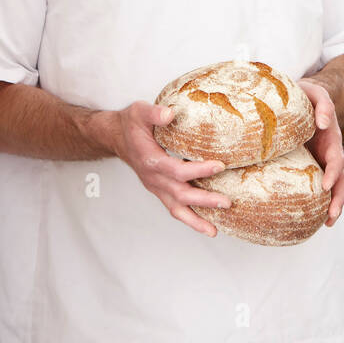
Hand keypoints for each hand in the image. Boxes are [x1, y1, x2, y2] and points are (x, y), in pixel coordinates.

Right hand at [96, 102, 231, 236]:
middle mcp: (153, 178)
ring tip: (213, 231)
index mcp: (151, 160)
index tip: (219, 165)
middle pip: (180, 194)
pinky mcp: (159, 190)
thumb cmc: (131, 124)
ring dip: (195, 220)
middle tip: (226, 202)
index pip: (177, 171)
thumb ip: (154, 113)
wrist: (116, 137)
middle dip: (204, 200)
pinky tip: (204, 225)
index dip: (198, 170)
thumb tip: (170, 114)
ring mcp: (156, 187)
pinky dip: (188, 218)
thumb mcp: (140, 111)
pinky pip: (173, 208)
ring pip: (175, 208)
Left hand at [296, 78, 343, 226]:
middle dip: (338, 196)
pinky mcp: (313, 165)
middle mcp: (331, 151)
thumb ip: (322, 103)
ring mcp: (324, 159)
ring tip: (327, 222)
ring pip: (335, 185)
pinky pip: (321, 185)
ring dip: (334, 204)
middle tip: (331, 214)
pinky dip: (322, 202)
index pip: (336, 158)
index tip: (325, 185)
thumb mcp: (314, 93)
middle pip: (341, 178)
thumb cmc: (306, 95)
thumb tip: (323, 122)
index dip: (332, 172)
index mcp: (331, 137)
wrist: (303, 99)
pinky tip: (315, 218)